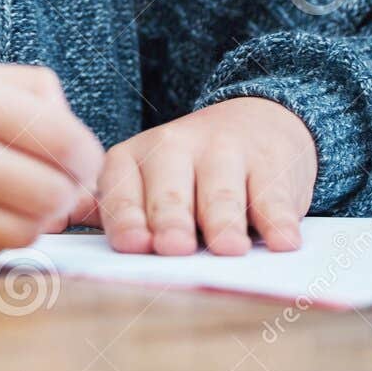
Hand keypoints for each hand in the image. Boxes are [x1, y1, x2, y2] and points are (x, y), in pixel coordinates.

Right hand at [0, 63, 104, 274]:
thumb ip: (18, 94)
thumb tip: (76, 140)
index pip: (63, 136)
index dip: (83, 154)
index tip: (77, 159)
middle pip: (55, 189)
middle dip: (66, 192)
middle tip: (55, 186)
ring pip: (30, 227)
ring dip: (34, 218)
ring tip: (13, 199)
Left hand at [66, 97, 316, 255]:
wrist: (257, 122)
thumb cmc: (189, 174)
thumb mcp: (148, 184)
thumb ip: (126, 214)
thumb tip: (89, 232)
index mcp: (133, 158)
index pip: (123, 191)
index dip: (127, 218)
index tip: (135, 244)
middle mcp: (173, 148)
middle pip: (169, 192)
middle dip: (171, 220)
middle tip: (174, 247)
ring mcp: (224, 150)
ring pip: (220, 193)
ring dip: (223, 221)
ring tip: (228, 247)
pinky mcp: (270, 161)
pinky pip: (273, 195)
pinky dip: (278, 219)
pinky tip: (282, 241)